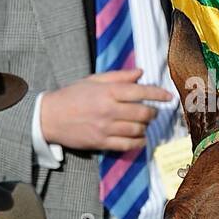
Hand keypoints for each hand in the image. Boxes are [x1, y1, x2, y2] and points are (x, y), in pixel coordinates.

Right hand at [40, 70, 174, 152]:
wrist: (49, 117)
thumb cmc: (72, 95)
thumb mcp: (93, 80)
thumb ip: (118, 76)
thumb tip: (140, 73)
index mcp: (107, 92)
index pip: (140, 92)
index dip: (158, 94)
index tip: (169, 96)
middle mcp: (109, 110)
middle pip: (143, 113)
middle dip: (153, 113)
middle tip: (153, 112)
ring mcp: (105, 128)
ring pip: (138, 130)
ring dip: (145, 127)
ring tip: (143, 124)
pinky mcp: (101, 142)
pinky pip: (128, 145)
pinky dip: (138, 142)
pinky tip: (139, 138)